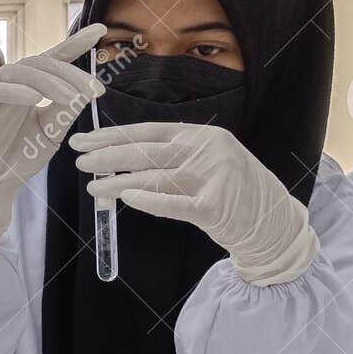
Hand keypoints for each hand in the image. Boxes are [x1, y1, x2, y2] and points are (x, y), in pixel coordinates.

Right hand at [0, 25, 106, 259]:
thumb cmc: (20, 156)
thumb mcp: (52, 132)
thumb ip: (65, 110)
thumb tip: (87, 89)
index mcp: (30, 87)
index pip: (53, 60)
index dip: (74, 44)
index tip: (100, 31)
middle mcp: (11, 85)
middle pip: (40, 64)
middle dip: (69, 74)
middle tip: (92, 90)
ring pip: (18, 71)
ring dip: (47, 82)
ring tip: (68, 98)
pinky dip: (14, 91)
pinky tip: (34, 99)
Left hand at [73, 122, 317, 284]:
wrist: (273, 222)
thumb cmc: (233, 191)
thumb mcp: (208, 161)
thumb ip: (174, 155)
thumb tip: (123, 154)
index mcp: (202, 136)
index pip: (148, 131)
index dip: (113, 135)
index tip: (85, 139)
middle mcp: (207, 151)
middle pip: (146, 151)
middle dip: (108, 155)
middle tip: (79, 160)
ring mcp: (212, 178)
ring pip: (153, 177)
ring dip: (117, 182)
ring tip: (92, 186)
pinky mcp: (214, 207)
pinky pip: (173, 203)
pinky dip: (147, 200)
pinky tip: (125, 197)